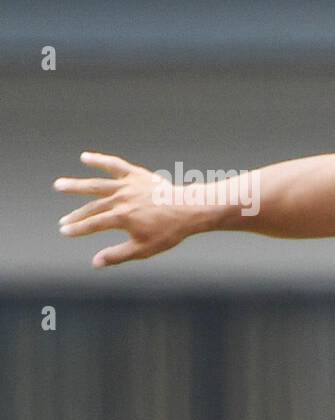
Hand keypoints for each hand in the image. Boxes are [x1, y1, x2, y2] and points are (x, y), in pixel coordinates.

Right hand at [55, 152, 195, 267]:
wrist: (189, 209)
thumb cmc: (169, 231)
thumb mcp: (144, 248)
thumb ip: (118, 255)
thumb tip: (95, 263)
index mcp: (122, 217)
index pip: (93, 224)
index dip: (78, 229)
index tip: (65, 232)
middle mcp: (121, 199)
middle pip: (92, 207)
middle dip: (77, 215)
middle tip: (63, 221)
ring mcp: (128, 185)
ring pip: (97, 184)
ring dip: (77, 185)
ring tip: (59, 185)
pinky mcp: (136, 175)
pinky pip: (115, 165)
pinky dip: (100, 160)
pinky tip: (85, 157)